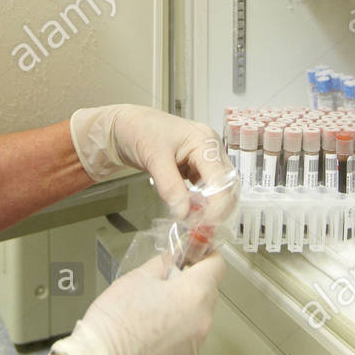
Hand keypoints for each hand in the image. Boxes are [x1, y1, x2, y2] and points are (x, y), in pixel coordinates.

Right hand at [51, 251, 226, 354]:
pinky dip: (177, 328)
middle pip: (208, 290)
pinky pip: (189, 335)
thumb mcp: (138, 277)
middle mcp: (202, 320)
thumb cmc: (115, 322)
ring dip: (183, 307)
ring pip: (198, 314)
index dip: (204, 255)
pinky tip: (152, 328)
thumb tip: (175, 257)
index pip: (217, 264)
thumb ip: (164, 263)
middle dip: (190, 281)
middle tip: (164, 279)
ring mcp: (196, 343)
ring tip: (152, 308)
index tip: (193, 253)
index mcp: (194, 294)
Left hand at [70, 104, 234, 220]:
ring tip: (193, 222)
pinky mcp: (197, 168)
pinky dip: (201, 203)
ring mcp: (205, 158)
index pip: (221, 178)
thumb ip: (170, 186)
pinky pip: (206, 189)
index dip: (216, 204)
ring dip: (211, 207)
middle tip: (200, 228)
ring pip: (220, 189)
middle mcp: (210, 149)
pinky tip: (189, 212)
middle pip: (228, 184)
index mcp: (204, 141)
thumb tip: (183, 212)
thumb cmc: (139, 130)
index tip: (203, 224)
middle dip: (218, 208)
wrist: (126, 125)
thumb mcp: (153, 158)